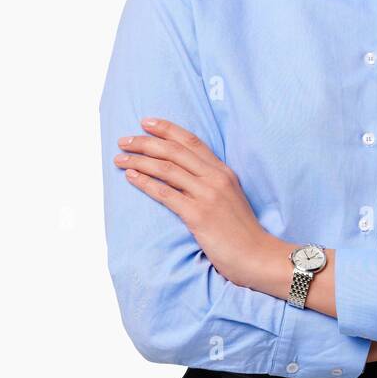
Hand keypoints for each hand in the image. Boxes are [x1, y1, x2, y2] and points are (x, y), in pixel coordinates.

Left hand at [114, 117, 274, 289]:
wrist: (256, 255)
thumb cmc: (241, 231)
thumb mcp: (230, 197)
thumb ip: (211, 183)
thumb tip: (184, 175)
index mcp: (224, 171)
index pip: (191, 141)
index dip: (167, 129)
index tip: (146, 122)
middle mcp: (216, 177)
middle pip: (174, 151)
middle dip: (145, 142)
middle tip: (123, 141)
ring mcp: (207, 195)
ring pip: (167, 169)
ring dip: (139, 161)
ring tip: (120, 159)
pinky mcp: (198, 214)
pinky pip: (166, 193)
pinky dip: (145, 183)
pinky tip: (131, 177)